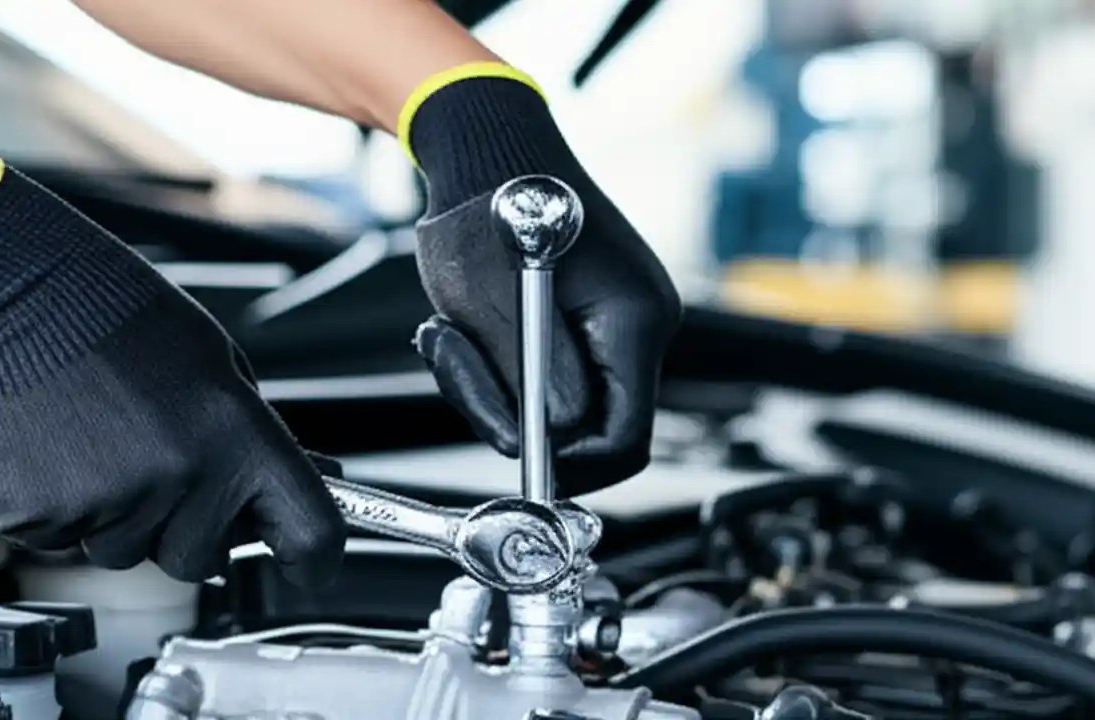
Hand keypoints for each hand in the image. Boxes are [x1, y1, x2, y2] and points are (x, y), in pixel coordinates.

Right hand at [0, 165, 344, 586]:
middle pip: (201, 557)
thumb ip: (251, 437)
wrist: (10, 293)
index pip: (309, 531)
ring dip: (119, 514)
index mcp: (237, 434)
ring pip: (126, 550)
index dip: (315, 559)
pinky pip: (64, 539)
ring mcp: (107, 503)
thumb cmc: (116, 315)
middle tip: (156, 462)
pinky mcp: (38, 516)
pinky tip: (56, 446)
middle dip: (187, 527)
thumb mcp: (216, 364)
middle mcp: (181, 476)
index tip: (308, 567)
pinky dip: (60, 505)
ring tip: (97, 438)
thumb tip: (298, 480)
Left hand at [407, 75, 681, 495]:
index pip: (624, 440)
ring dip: (499, 384)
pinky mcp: (593, 314)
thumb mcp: (493, 310)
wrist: (487, 145)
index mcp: (635, 321)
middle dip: (520, 416)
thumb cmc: (485, 210)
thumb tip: (554, 450)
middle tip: (458, 369)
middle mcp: (643, 322)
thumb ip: (531, 388)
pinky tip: (469, 326)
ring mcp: (621, 317)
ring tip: (451, 334)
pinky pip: (556, 370)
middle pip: (594, 423)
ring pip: (566, 400)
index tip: (509, 448)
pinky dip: (506, 365)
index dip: (567, 464)